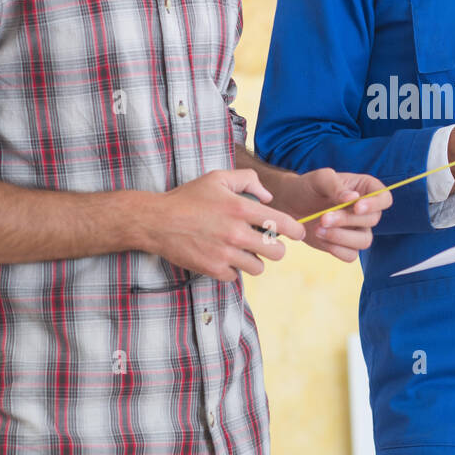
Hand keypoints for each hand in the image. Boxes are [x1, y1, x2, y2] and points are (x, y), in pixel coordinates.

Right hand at [139, 168, 304, 281]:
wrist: (156, 221)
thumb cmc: (189, 197)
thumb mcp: (218, 178)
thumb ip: (248, 180)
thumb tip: (268, 197)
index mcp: (241, 209)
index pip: (283, 224)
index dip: (297, 230)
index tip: (298, 233)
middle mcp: (236, 233)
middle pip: (278, 252)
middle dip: (276, 248)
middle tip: (266, 243)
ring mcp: (225, 254)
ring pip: (259, 267)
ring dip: (255, 260)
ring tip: (243, 250)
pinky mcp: (214, 269)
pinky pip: (236, 276)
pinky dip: (234, 269)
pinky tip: (224, 257)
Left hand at [278, 168, 393, 262]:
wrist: (291, 204)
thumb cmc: (309, 186)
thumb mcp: (320, 178)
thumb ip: (336, 186)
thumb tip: (353, 198)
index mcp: (366, 189)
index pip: (384, 198)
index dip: (375, 204)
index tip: (357, 207)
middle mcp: (366, 211)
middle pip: (372, 220)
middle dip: (347, 221)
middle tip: (323, 218)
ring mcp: (357, 230)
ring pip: (365, 241)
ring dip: (342, 238)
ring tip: (318, 229)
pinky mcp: (345, 245)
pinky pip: (351, 255)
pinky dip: (336, 250)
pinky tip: (320, 239)